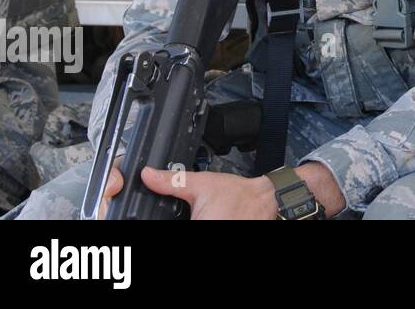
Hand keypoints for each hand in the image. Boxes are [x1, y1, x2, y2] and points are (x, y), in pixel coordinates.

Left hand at [97, 161, 343, 219]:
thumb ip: (172, 182)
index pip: (166, 225)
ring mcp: (215, 239)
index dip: (153, 227)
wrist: (267, 200)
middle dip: (168, 221)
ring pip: (186, 232)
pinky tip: (201, 218)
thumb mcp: (203, 183)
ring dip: (179, 222)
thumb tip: (147, 175)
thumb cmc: (239, 194)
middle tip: (184, 212)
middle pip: (172, 226)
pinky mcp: (222, 237)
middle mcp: (206, 233)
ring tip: (194, 214)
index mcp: (200, 227)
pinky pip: (200, 234)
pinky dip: (199, 225)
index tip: (149, 225)